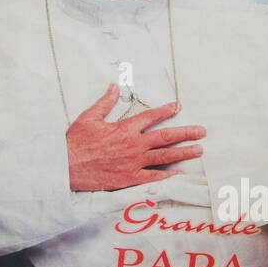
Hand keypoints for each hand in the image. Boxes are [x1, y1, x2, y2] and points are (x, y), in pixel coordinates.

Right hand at [66, 83, 205, 191]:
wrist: (66, 166)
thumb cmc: (76, 142)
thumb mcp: (89, 117)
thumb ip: (105, 102)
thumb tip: (114, 87)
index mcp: (124, 129)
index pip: (151, 117)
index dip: (166, 111)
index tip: (178, 107)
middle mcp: (133, 145)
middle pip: (165, 137)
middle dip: (186, 133)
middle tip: (201, 131)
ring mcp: (133, 163)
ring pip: (164, 157)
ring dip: (183, 153)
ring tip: (198, 150)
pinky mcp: (129, 179)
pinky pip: (152, 177)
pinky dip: (166, 176)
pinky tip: (178, 173)